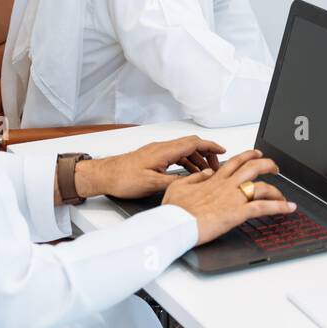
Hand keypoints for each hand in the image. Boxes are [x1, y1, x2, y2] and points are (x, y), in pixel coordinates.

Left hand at [74, 135, 226, 200]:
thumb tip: (193, 181)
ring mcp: (157, 151)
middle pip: (191, 145)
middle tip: (216, 166)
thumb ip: (174, 182)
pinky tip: (187, 173)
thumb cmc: (123, 178)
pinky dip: (186, 162)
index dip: (211, 147)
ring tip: (205, 172)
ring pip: (183, 150)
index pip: (194, 143)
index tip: (222, 151)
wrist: (104, 175)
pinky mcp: (153, 157)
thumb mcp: (152, 184)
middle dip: (207, 154)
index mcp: (164, 151)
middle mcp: (162, 147)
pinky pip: (175, 155)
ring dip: (196, 159)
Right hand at [162, 149, 294, 244]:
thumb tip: (207, 173)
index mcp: (214, 180)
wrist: (174, 224)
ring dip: (276, 190)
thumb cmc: (174, 210)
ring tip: (284, 195)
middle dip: (267, 165)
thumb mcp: (178, 187)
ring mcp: (234, 198)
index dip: (248, 156)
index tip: (256, 154)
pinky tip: (290, 208)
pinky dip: (279, 207)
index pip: (235, 162)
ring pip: (261, 186)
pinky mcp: (238, 212)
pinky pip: (264, 207)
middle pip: (253, 168)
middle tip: (275, 168)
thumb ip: (195, 178)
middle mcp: (226, 186)